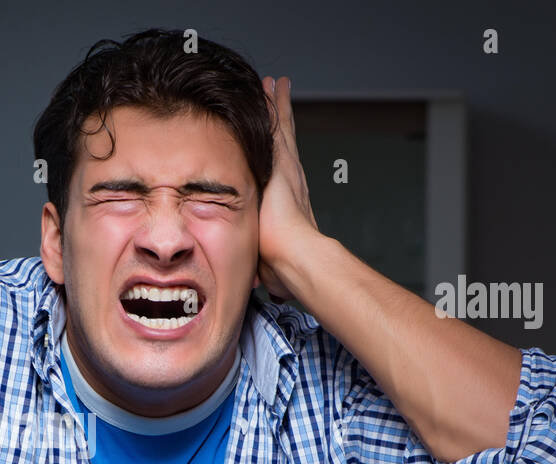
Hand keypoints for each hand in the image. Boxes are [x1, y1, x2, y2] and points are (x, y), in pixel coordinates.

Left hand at [257, 76, 320, 301]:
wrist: (296, 260)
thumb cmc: (284, 270)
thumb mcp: (265, 264)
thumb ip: (262, 269)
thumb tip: (259, 286)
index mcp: (286, 204)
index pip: (278, 173)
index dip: (275, 156)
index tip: (274, 143)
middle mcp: (290, 183)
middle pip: (282, 145)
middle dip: (278, 123)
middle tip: (275, 98)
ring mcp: (288, 172)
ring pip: (281, 131)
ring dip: (277, 107)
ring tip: (273, 84)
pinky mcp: (284, 165)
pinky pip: (278, 127)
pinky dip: (277, 106)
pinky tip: (273, 86)